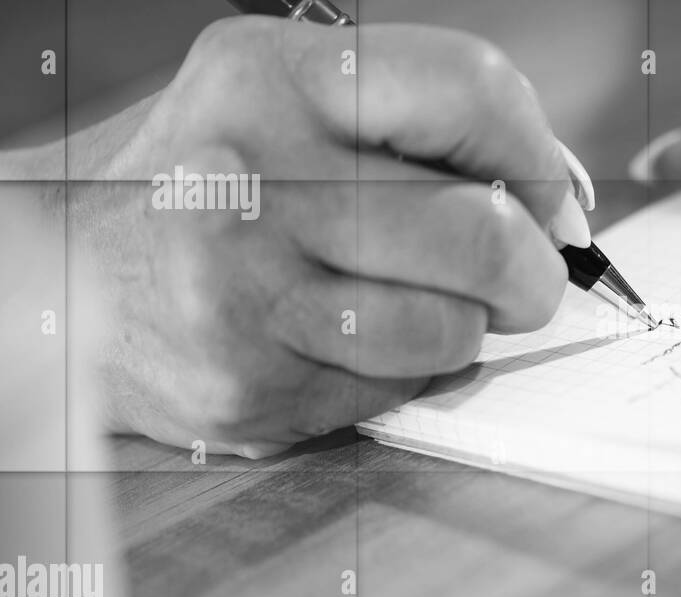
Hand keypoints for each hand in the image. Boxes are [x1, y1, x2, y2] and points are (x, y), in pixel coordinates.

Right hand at [66, 18, 570, 457]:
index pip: (472, 91)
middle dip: (533, 271)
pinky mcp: (245, 384)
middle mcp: (249, 177)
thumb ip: (421, 130)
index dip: (540, 157)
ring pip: (453, 328)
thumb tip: (557, 201)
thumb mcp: (291, 103)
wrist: (76, 275)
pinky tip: (350, 342)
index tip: (551, 202)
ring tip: (418, 305)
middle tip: (525, 279)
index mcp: (273, 76)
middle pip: (480, 234)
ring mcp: (241, 290)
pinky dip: (405, 372)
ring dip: (467, 326)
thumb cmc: (214, 185)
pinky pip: (398, 388)